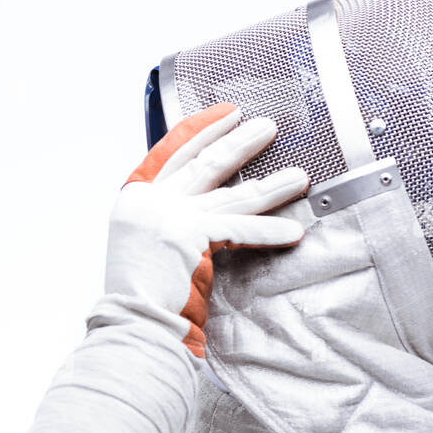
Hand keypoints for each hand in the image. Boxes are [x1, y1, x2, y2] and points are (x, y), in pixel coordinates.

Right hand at [105, 103, 309, 361]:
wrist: (132, 319)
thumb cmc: (139, 293)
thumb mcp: (142, 242)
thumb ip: (166, 218)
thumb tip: (205, 207)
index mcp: (136, 199)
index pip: (173, 151)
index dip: (202, 130)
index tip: (227, 114)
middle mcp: (152, 201)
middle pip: (206, 164)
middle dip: (241, 144)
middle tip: (268, 127)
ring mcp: (172, 216)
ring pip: (232, 195)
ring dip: (270, 186)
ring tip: (299, 176)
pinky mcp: (194, 237)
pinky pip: (241, 230)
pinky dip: (268, 232)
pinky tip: (292, 232)